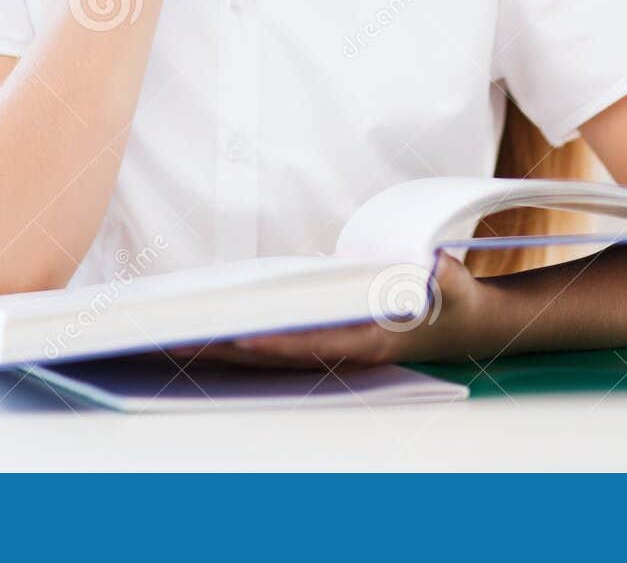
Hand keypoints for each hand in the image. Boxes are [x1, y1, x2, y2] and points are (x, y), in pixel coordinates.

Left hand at [163, 254, 482, 370]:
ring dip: (214, 353)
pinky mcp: (317, 347)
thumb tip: (438, 267)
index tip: (234, 335)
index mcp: (370, 344)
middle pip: (270, 358)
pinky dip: (232, 344)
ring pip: (260, 359)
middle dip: (219, 351)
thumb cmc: (456, 302)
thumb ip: (448, 281)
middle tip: (165, 339)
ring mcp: (325, 356)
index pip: (312, 345)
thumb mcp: (457, 289)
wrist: (464, 329)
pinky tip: (197, 335)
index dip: (273, 342)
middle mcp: (339, 356)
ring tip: (161, 340)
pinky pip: (267, 349)